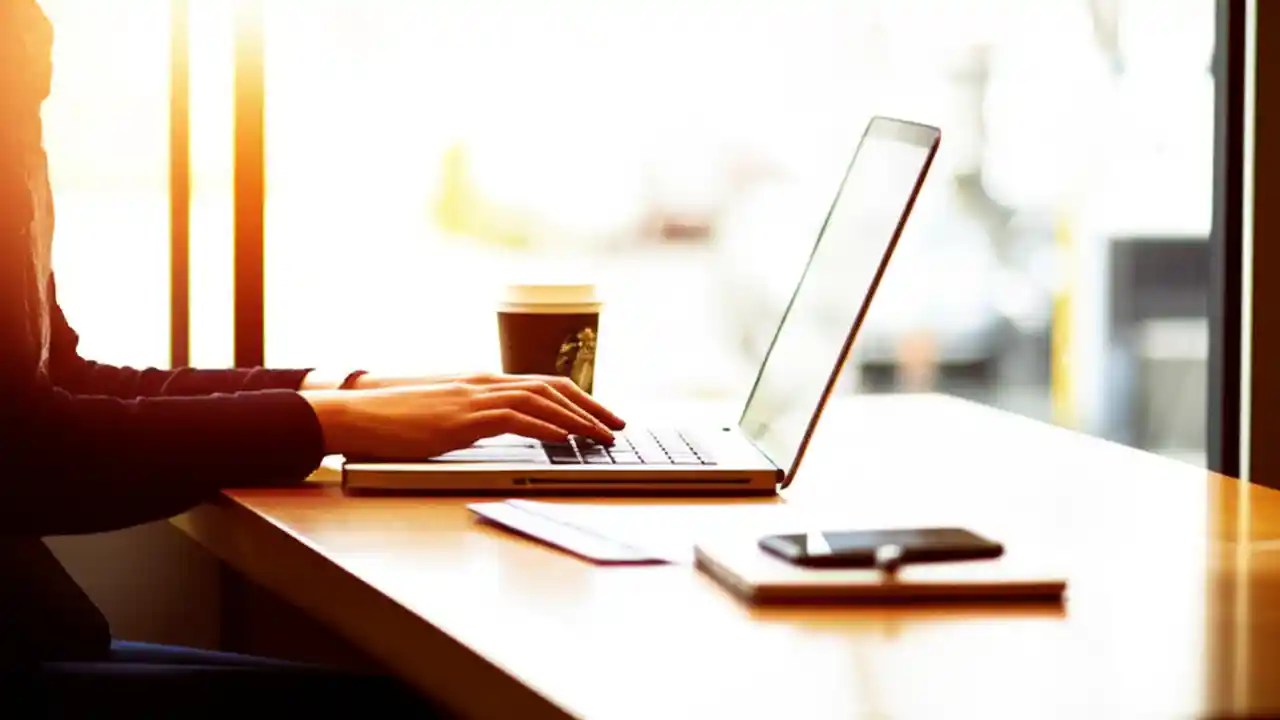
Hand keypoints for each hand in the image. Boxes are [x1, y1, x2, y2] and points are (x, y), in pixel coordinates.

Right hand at [301, 375, 624, 459]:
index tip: (601, 416)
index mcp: (482, 383)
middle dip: (591, 407)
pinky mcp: (464, 417)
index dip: (577, 398)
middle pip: (552, 387)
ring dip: (577, 419)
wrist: (358, 415)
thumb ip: (477, 420)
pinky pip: (516, 418)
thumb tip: (503, 431)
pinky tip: (565, 439)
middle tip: (617, 426)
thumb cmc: (396, 422)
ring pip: (541, 399)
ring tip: (602, 436)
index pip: (542, 384)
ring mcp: (475, 398)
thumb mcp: (447, 419)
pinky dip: (546, 427)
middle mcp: (484, 383)